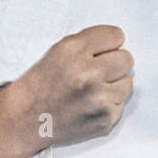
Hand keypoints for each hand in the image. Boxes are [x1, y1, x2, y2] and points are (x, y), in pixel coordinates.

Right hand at [0, 26, 134, 157]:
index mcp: (75, 51)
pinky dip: (110, 104)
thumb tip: (119, 45)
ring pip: (127, 83)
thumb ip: (91, 42)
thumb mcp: (60, 50)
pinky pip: (121, 104)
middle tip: (99, 70)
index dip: (110, 43)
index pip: (116, 36)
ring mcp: (99, 101)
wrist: (30, 117)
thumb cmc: (45, 82)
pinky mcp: (106, 121)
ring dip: (114, 84)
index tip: (102, 51)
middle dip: (115, 63)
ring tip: (94, 89)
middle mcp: (88, 76)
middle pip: (127, 60)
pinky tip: (92, 105)